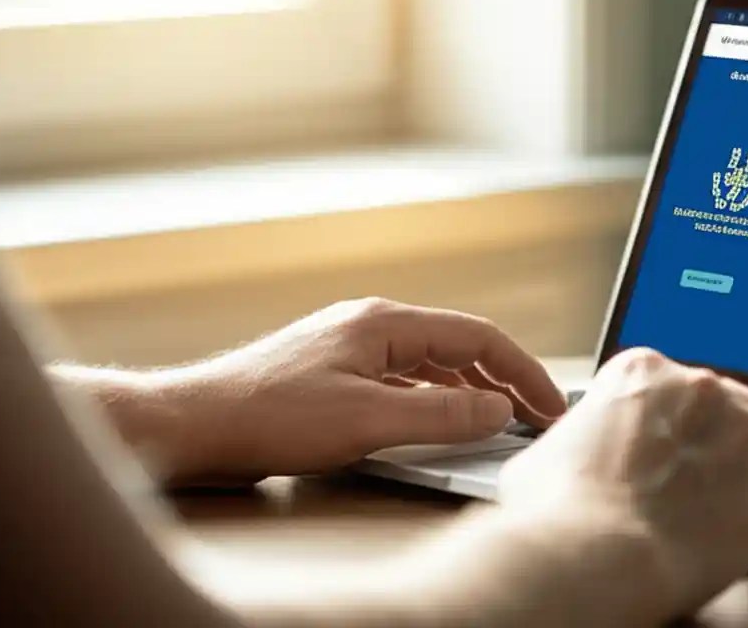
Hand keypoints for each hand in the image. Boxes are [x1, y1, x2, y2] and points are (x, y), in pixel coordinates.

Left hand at [110, 298, 566, 483]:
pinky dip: (437, 401)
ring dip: (472, 392)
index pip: (477, 336)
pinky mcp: (336, 374)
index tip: (550, 405)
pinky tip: (444, 424)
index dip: (522, 371)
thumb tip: (497, 408)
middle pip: (459, 347)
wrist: (196, 422)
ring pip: (433, 365)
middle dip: (505, 380)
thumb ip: (441, 416)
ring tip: (504, 422)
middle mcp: (372, 326)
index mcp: (385, 323)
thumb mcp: (367, 421)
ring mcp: (352, 348)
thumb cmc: (270, 415)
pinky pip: (405, 380)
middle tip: (539, 417)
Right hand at [498, 348, 747, 617]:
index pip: (689, 384)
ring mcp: (744, 433)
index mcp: (644, 372)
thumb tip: (570, 453)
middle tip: (718, 475)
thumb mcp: (546, 452)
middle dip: (736, 437)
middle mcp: (701, 390)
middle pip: (744, 401)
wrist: (586, 552)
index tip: (683, 448)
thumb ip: (578, 440)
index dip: (690, 423)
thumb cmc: (555, 513)